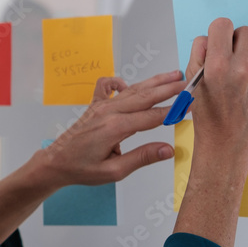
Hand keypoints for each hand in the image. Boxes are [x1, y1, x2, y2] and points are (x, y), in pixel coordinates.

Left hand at [39, 70, 187, 188]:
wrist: (55, 162)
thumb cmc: (82, 169)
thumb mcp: (114, 171)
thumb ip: (142, 158)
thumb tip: (169, 149)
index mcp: (116, 128)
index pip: (153, 117)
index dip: (174, 110)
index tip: (192, 105)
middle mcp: (109, 112)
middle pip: (145, 97)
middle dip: (169, 89)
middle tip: (189, 82)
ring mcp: (100, 106)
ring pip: (132, 89)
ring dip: (153, 82)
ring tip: (173, 75)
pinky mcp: (94, 105)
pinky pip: (107, 86)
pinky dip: (119, 82)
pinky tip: (129, 84)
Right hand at [185, 18, 247, 163]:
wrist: (225, 141)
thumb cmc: (206, 114)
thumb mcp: (191, 81)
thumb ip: (198, 54)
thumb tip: (207, 38)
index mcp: (218, 65)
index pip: (222, 25)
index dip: (217, 31)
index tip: (215, 39)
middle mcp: (242, 69)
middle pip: (245, 31)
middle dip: (235, 38)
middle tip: (226, 52)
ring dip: (243, 56)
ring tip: (232, 77)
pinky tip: (241, 88)